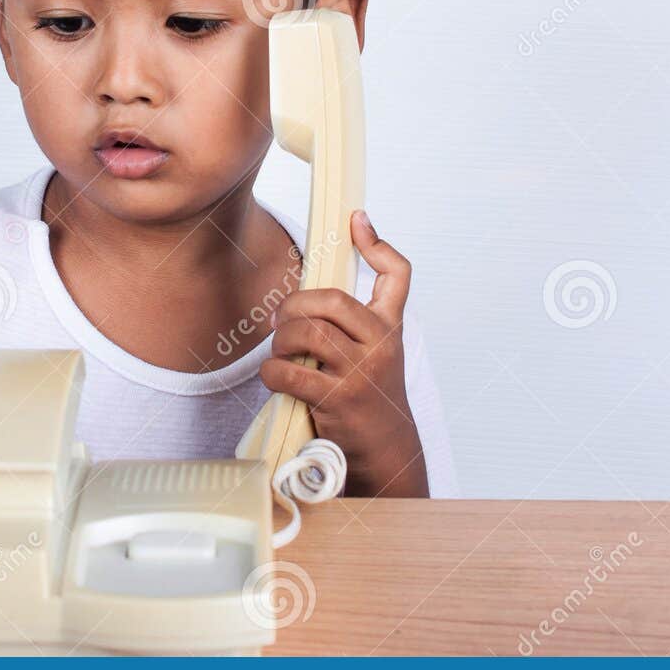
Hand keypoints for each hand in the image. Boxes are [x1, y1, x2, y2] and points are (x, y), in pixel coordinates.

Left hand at [258, 209, 429, 497]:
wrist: (385, 450)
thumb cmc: (367, 394)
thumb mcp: (373, 353)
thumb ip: (352, 324)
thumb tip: (307, 295)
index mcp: (390, 327)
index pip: (398, 275)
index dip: (377, 243)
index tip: (356, 219)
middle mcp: (381, 345)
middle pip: (333, 300)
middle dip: (295, 304)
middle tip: (281, 318)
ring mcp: (362, 373)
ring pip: (309, 333)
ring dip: (282, 338)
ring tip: (280, 349)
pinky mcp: (339, 400)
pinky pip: (290, 372)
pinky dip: (272, 371)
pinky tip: (275, 376)